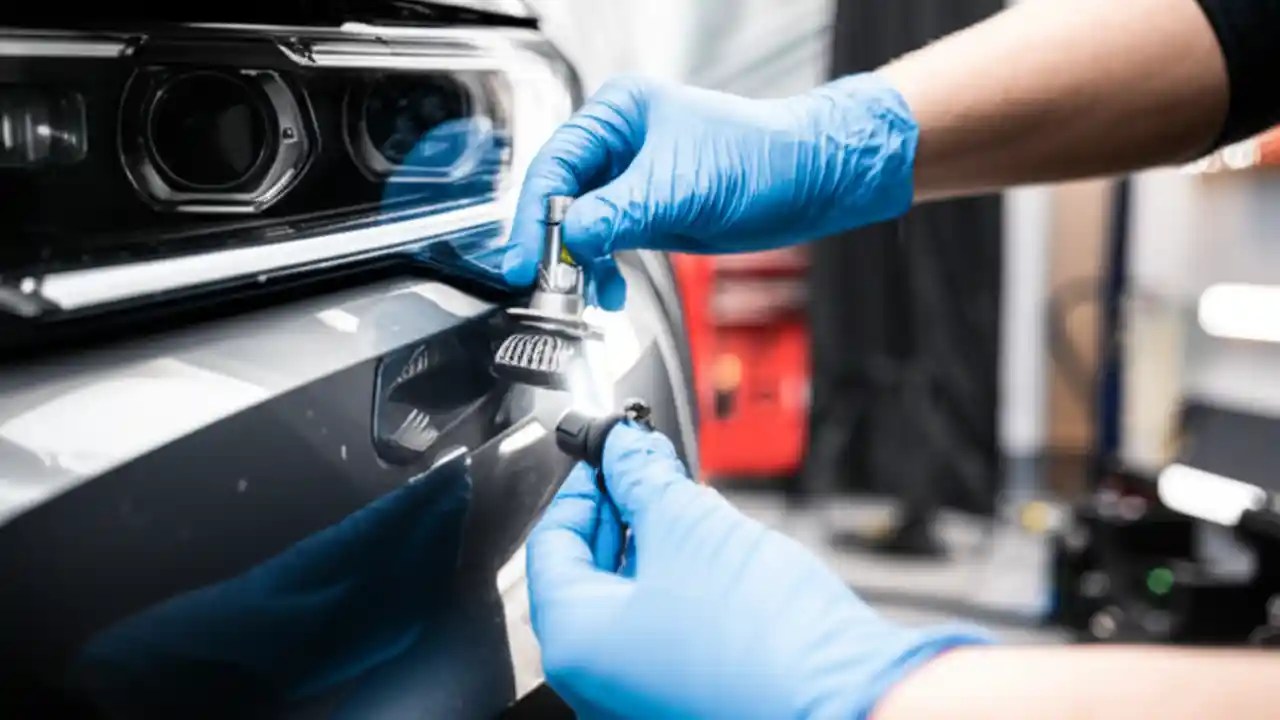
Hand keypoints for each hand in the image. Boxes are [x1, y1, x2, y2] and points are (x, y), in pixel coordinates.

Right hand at [502, 73, 918, 309]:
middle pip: (560, 198)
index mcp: (618, 113)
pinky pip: (607, 244)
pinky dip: (603, 270)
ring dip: (580, 265)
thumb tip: (570, 235)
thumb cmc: (762, 158)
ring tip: (589, 294)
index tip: (524, 260)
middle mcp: (618, 144)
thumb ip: (619, 214)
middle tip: (544, 284)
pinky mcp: (648, 212)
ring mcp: (632, 180)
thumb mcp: (680, 188)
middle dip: (554, 245)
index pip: (555, 166)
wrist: (811, 182)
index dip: (534, 217)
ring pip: (581, 227)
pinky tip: (611, 292)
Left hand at [526, 423, 988, 719]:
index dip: (582, 488)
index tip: (609, 454)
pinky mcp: (688, 702)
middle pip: (588, 577)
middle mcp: (598, 683)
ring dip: (652, 547)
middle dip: (620, 513)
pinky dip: (678, 588)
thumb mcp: (693, 529)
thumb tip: (625, 451)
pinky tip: (713, 557)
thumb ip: (645, 479)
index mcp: (576, 644)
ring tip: (687, 505)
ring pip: (629, 606)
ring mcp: (642, 698)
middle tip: (649, 468)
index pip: (551, 546)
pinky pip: (664, 635)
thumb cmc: (770, 645)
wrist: (856, 707)